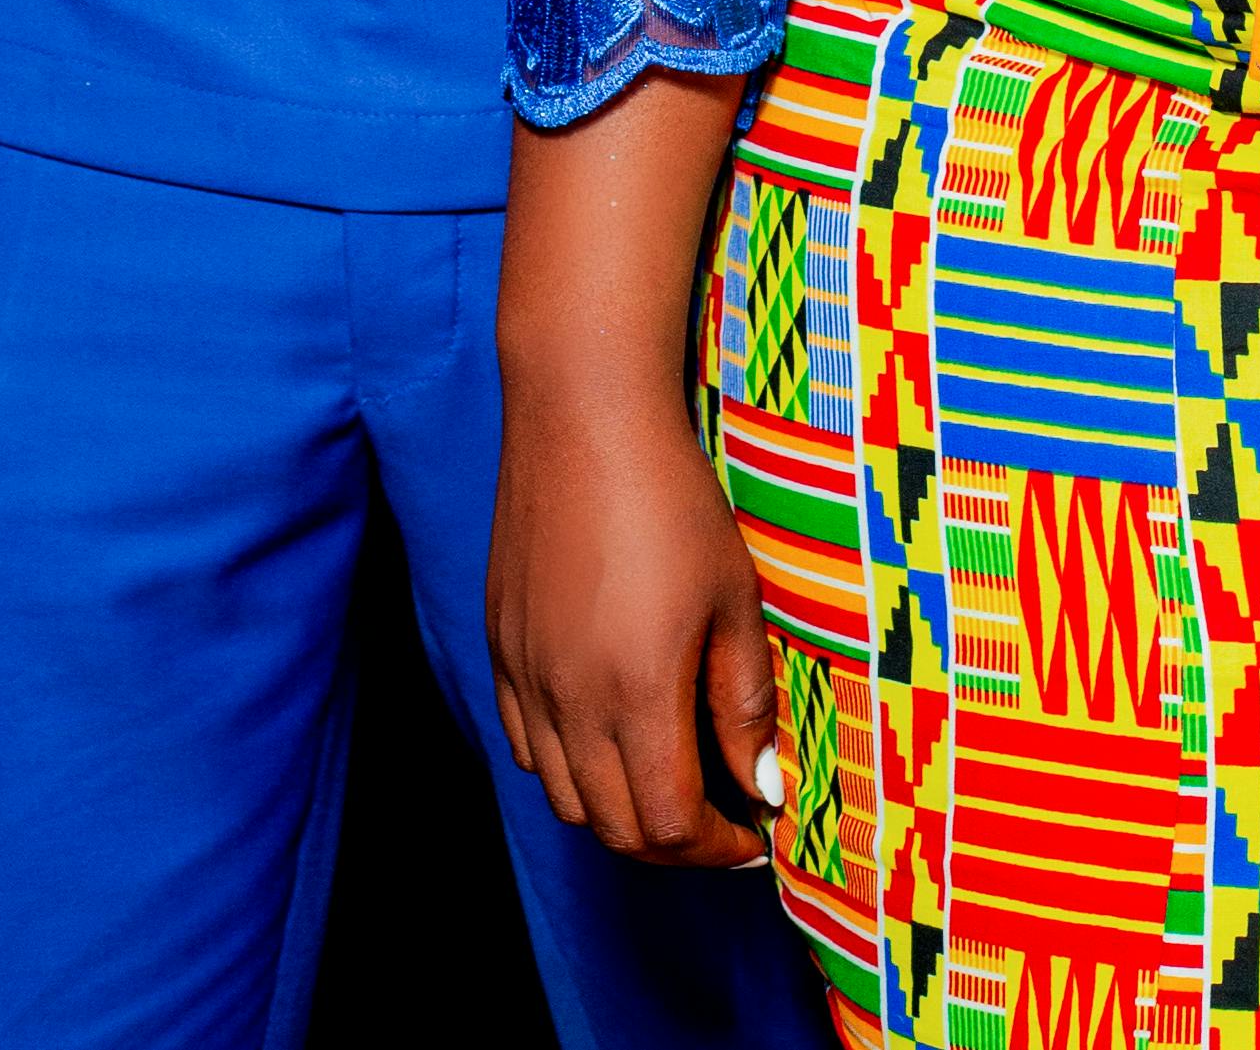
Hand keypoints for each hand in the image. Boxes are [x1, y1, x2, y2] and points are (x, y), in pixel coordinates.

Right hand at [489, 64, 777, 868]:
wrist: (581, 411)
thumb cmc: (672, 495)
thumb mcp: (733, 597)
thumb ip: (743, 702)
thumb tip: (759, 787)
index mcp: (634, 695)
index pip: (668, 829)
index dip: (717, 847)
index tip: (753, 833)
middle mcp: (567, 702)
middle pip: (614, 829)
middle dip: (672, 841)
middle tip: (719, 815)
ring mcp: (524, 675)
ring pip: (564, 795)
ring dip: (617, 808)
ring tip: (667, 775)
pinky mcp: (500, 643)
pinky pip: (525, 743)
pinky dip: (567, 764)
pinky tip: (605, 729)